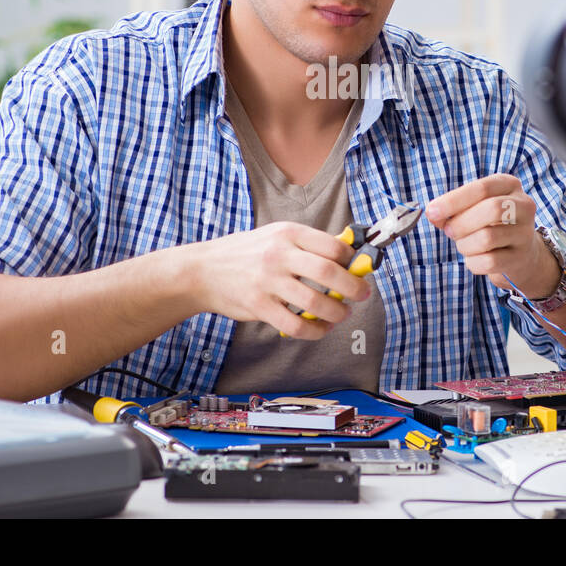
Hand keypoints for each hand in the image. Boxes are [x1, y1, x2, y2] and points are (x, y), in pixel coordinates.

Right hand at [184, 221, 371, 337]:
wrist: (202, 270)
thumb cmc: (245, 253)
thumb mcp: (274, 236)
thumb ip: (306, 244)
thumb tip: (346, 255)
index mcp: (287, 234)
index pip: (332, 246)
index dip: (352, 260)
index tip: (358, 269)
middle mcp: (279, 255)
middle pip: (329, 273)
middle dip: (353, 288)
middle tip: (362, 295)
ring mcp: (268, 282)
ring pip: (316, 303)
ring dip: (337, 313)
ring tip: (342, 314)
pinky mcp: (259, 307)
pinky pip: (296, 326)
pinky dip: (315, 331)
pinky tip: (320, 328)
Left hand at [424, 173, 559, 297]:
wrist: (520, 252)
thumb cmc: (490, 225)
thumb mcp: (473, 208)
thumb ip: (452, 209)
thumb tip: (433, 214)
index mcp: (508, 185)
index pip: (482, 188)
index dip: (453, 200)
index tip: (432, 211)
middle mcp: (523, 206)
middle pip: (491, 209)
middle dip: (461, 223)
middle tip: (449, 231)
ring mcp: (525, 233)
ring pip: (487, 238)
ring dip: (465, 244)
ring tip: (464, 245)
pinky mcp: (521, 258)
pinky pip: (489, 262)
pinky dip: (473, 262)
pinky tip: (475, 258)